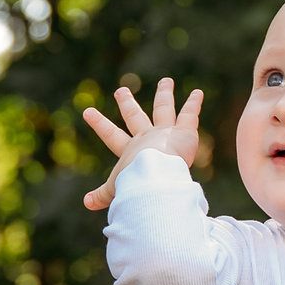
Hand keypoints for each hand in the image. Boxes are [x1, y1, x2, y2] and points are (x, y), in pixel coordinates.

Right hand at [79, 78, 203, 210]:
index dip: (100, 125)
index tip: (87, 111)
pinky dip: (194, 104)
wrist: (154, 176)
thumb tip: (86, 203)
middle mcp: (147, 137)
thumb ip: (104, 194)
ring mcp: (165, 132)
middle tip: (120, 90)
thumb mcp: (116, 189)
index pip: (112, 136)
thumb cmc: (135, 184)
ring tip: (166, 81)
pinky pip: (189, 115)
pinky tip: (198, 93)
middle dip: (127, 104)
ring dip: (164, 95)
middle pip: (136, 117)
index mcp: (131, 150)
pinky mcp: (184, 133)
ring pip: (164, 109)